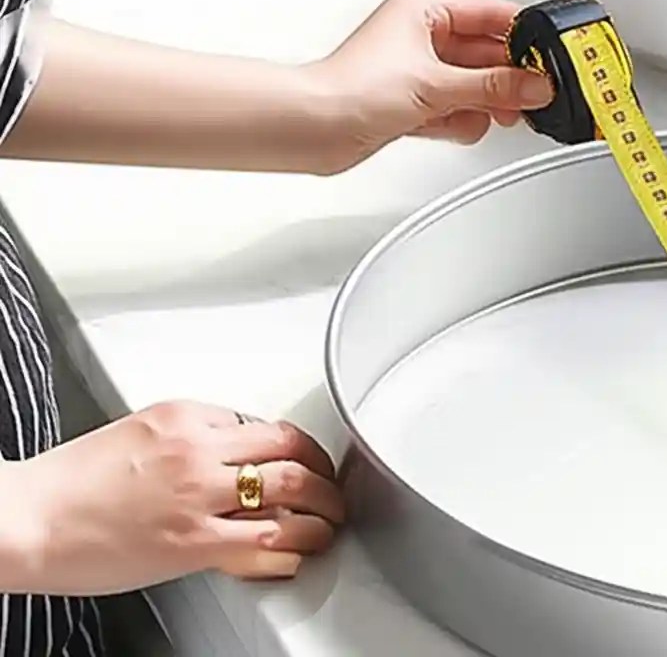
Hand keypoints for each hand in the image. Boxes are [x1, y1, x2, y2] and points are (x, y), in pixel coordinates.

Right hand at [2, 400, 343, 595]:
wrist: (23, 519)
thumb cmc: (66, 484)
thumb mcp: (135, 434)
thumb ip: (187, 438)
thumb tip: (227, 454)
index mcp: (184, 416)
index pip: (261, 424)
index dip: (288, 448)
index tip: (298, 462)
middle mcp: (198, 450)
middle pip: (290, 450)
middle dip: (324, 472)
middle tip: (332, 489)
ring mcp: (199, 496)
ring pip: (292, 493)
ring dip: (323, 512)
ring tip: (328, 524)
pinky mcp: (194, 542)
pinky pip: (267, 543)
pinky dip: (294, 550)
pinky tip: (297, 555)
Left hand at [306, 0, 555, 173]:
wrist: (313, 129)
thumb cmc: (352, 89)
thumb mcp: (437, 84)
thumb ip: (493, 86)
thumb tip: (534, 85)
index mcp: (421, 13)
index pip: (488, 12)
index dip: (521, 34)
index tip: (548, 55)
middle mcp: (419, 39)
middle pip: (485, 55)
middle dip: (505, 79)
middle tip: (530, 96)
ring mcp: (417, 73)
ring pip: (472, 86)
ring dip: (482, 104)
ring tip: (491, 115)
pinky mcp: (412, 106)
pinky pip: (455, 110)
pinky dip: (459, 121)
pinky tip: (454, 128)